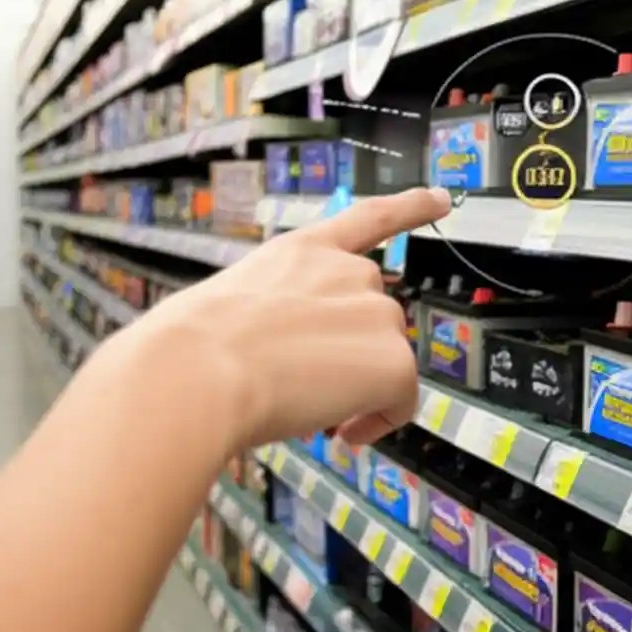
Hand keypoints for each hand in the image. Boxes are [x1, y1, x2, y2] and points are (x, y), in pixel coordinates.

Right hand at [117, 187, 450, 450]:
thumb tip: (280, 360)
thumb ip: (272, 316)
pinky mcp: (393, 361)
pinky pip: (401, 402)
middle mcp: (347, 272)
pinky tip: (343, 433)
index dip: (409, 208)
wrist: (197, 371)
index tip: (441, 198)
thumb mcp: (231, 307)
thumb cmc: (190, 348)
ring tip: (305, 408)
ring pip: (384, 362)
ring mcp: (376, 312)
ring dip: (357, 389)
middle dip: (348, 357)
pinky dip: (377, 422)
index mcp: (302, 252)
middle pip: (373, 320)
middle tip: (303, 389)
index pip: (368, 220)